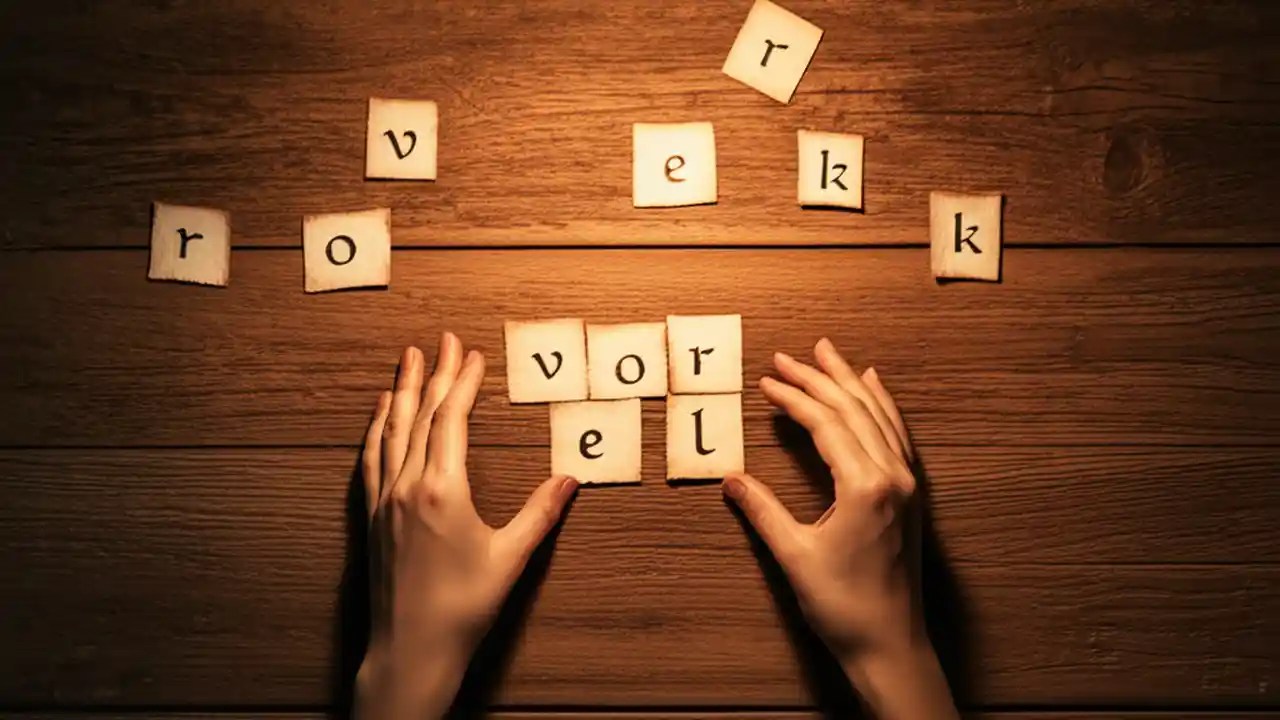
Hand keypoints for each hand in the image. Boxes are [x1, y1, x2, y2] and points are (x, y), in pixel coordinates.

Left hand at [354, 333, 578, 719]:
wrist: (411, 649)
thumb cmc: (461, 608)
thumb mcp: (510, 558)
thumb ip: (541, 514)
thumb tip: (570, 480)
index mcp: (442, 490)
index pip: (450, 419)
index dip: (462, 383)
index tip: (471, 355)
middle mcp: (407, 487)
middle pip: (420, 415)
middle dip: (433, 373)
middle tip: (442, 340)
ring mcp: (384, 501)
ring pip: (391, 431)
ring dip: (400, 391)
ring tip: (406, 360)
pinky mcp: (371, 518)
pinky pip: (371, 459)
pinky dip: (376, 430)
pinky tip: (378, 415)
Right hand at [722, 338, 956, 718]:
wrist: (890, 646)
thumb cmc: (844, 607)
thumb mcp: (794, 555)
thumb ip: (762, 511)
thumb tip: (732, 480)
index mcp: (866, 487)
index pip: (826, 424)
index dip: (794, 399)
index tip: (767, 382)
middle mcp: (894, 477)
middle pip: (854, 410)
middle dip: (819, 378)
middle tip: (789, 356)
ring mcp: (908, 485)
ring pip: (879, 416)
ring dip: (851, 383)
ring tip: (830, 354)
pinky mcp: (912, 497)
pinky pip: (898, 436)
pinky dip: (882, 407)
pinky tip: (874, 390)